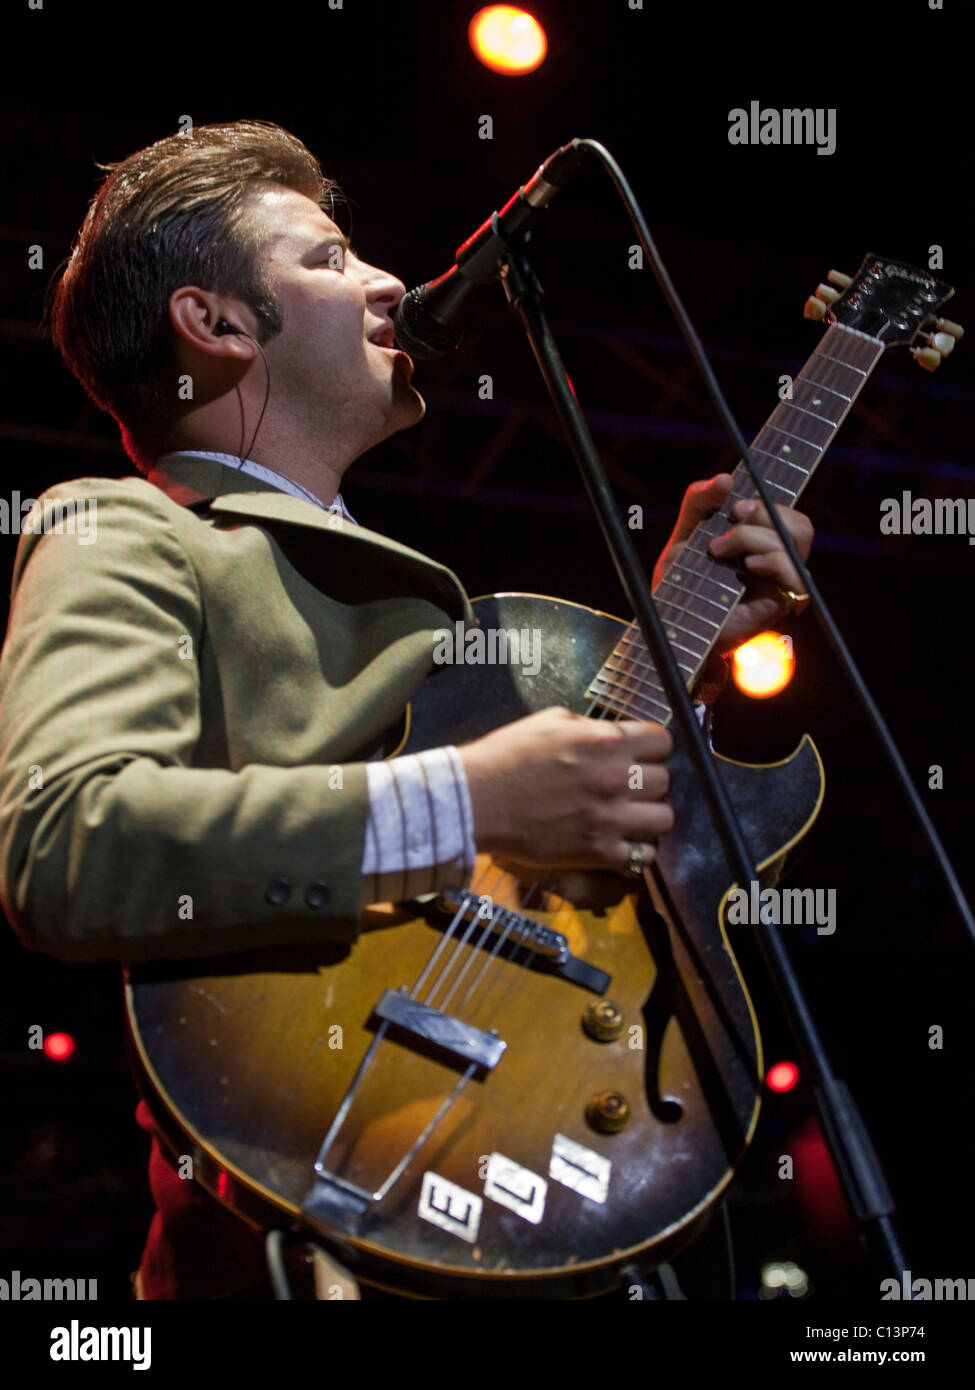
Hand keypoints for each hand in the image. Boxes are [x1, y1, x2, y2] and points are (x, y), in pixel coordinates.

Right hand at [458, 706, 673, 874]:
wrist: (476, 800)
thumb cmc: (505, 757)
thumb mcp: (550, 721)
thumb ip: (590, 726)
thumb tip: (610, 734)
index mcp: (606, 741)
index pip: (663, 741)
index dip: (653, 748)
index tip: (642, 756)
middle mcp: (616, 778)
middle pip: (666, 780)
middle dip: (650, 782)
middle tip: (631, 788)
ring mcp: (610, 818)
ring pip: (665, 819)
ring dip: (649, 817)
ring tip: (630, 817)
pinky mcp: (599, 852)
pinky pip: (644, 856)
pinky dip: (636, 851)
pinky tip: (620, 843)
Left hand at [653, 473, 813, 651]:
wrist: (671, 620)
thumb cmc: (681, 580)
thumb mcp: (684, 533)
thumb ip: (699, 502)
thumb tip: (725, 478)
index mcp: (760, 539)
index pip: (785, 511)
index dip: (778, 495)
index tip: (741, 495)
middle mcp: (776, 559)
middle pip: (799, 522)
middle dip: (766, 510)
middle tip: (733, 515)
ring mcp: (780, 580)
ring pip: (796, 539)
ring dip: (757, 535)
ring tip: (720, 548)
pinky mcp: (779, 601)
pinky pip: (795, 571)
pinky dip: (773, 560)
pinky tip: (747, 565)